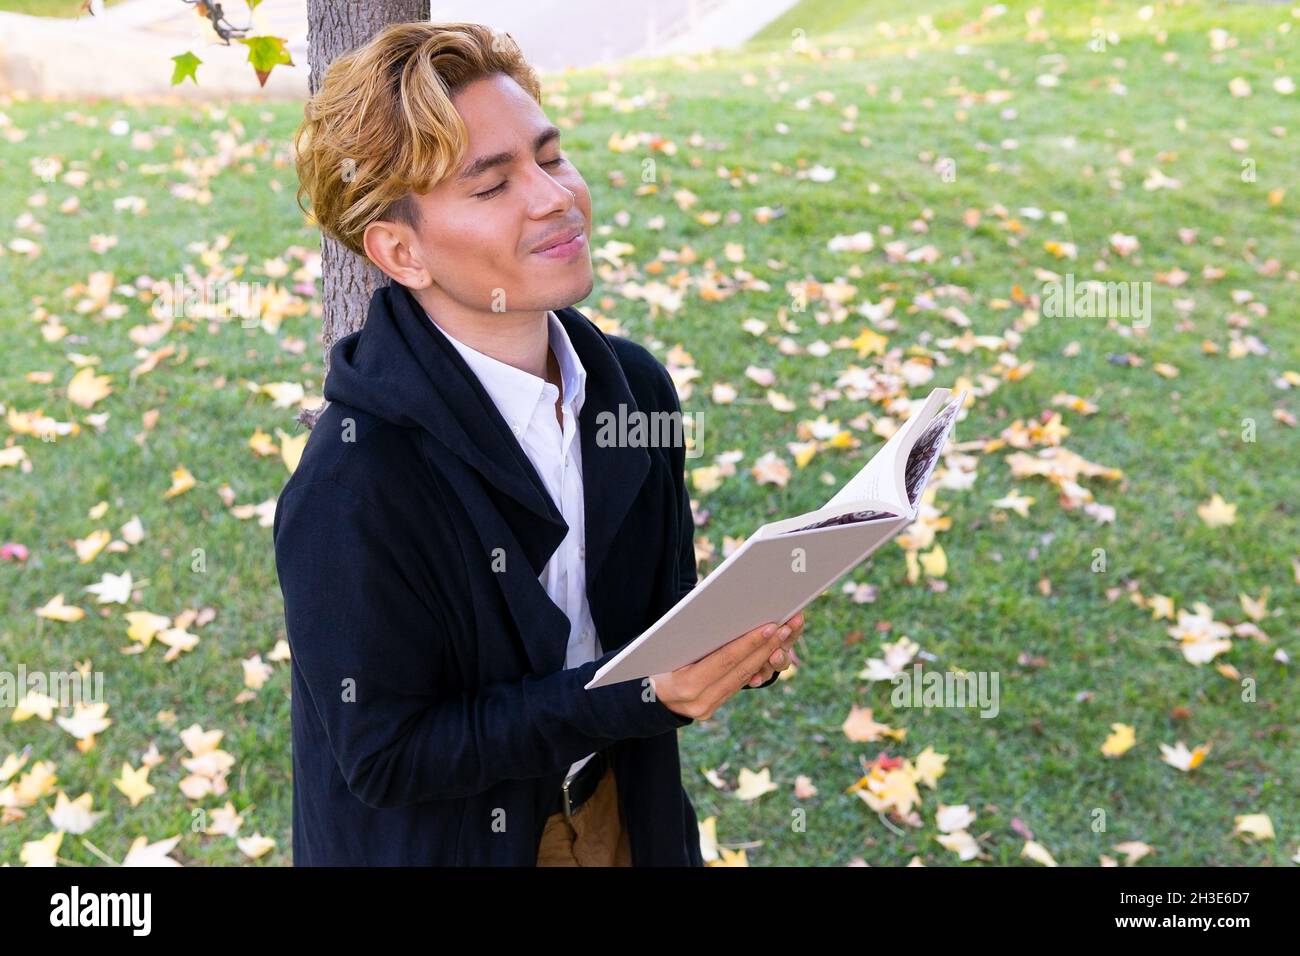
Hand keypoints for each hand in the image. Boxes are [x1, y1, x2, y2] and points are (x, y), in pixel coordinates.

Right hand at [649, 611, 804, 720]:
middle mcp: (698, 701)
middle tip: (787, 625)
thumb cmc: (653, 658)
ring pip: (743, 678)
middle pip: (740, 670)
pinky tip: (770, 649)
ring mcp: (706, 708)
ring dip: (767, 655)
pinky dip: (754, 666)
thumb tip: (721, 609)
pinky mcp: (712, 708)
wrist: (641, 694)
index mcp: (684, 684)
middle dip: (766, 647)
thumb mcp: (667, 644)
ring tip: (785, 633)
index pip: (724, 660)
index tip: (770, 625)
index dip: (749, 643)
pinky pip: (737, 684)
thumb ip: (691, 634)